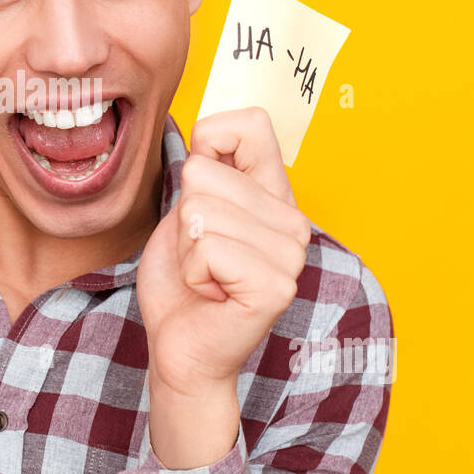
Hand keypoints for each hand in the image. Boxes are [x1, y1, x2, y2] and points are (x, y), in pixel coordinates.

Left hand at [138, 107, 311, 402]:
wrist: (180, 349)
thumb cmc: (182, 284)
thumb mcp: (185, 213)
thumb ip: (204, 171)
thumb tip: (207, 128)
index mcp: (275, 195)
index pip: (251, 124)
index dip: (209, 142)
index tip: (200, 190)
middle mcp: (292, 221)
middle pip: (203, 172)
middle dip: (183, 220)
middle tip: (201, 257)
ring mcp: (290, 254)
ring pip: (200, 212)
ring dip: (186, 250)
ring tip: (206, 276)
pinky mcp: (276, 286)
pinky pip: (207, 248)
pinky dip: (192, 272)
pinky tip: (212, 293)